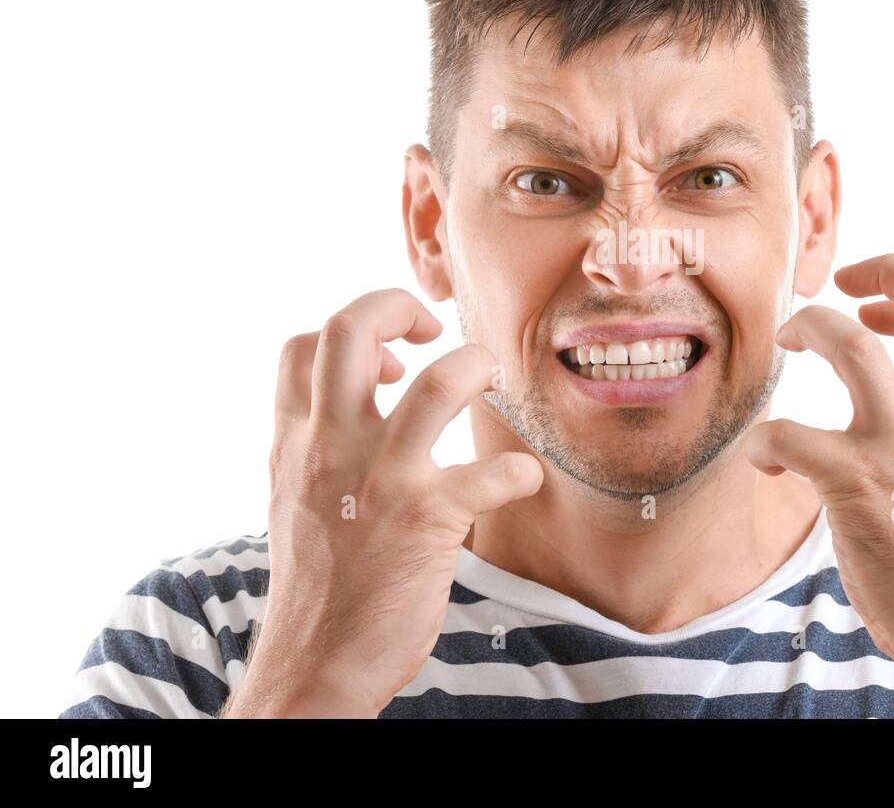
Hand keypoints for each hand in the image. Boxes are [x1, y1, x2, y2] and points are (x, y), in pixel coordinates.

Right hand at [222, 289, 543, 717]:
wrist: (313, 667)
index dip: (347, 334)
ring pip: (439, 383)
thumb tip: (355, 402)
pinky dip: (519, 469)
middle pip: (349, 330)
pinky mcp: (428, 520)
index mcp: (296, 445)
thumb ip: (316, 449)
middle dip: (397, 305)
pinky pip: (493, 472)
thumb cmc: (315, 587)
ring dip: (476, 365)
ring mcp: (382, 480)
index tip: (389, 361)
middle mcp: (331, 450)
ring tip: (490, 377)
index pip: (300, 349)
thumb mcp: (292, 502)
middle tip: (432, 330)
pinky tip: (522, 477)